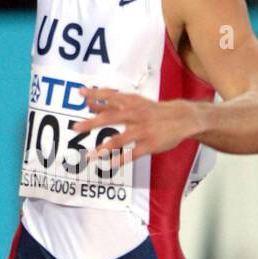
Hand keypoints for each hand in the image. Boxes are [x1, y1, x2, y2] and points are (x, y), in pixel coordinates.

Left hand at [73, 87, 198, 162]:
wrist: (182, 118)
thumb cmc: (153, 110)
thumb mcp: (135, 103)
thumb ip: (112, 104)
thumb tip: (90, 103)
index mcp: (131, 102)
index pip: (110, 96)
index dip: (95, 94)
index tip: (80, 94)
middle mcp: (135, 115)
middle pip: (110, 118)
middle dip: (91, 123)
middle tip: (75, 128)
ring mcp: (142, 130)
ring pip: (119, 140)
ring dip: (102, 148)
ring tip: (89, 156)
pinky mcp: (149, 145)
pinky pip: (132, 154)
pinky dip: (120, 160)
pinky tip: (109, 164)